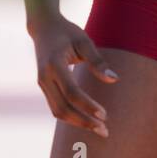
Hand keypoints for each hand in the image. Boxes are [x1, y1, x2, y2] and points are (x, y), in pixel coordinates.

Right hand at [32, 14, 118, 137]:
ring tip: (98, 129)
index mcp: (54, 65)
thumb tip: (114, 80)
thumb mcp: (84, 41)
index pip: (71, 92)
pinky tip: (86, 120)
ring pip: (57, 111)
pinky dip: (70, 116)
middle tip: (104, 130)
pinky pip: (56, 107)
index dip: (87, 105)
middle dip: (83, 121)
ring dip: (77, 122)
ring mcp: (42, 84)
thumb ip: (98, 61)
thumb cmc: (67, 32)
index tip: (104, 115)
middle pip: (62, 108)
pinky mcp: (44, 87)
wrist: (43, 27)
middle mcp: (44, 78)